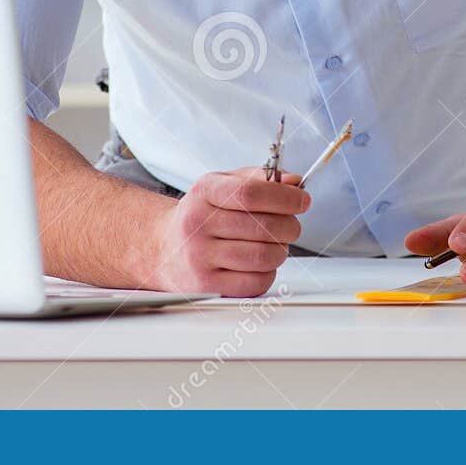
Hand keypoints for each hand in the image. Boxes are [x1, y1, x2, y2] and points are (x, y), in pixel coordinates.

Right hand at [148, 167, 308, 296]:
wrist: (163, 248)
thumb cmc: (200, 215)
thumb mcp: (221, 184)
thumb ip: (258, 178)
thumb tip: (294, 183)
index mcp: (204, 193)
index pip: (250, 193)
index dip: (284, 197)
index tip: (302, 200)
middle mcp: (197, 225)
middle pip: (262, 227)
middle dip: (290, 226)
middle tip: (292, 225)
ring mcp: (199, 258)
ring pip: (263, 256)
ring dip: (282, 250)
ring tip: (277, 244)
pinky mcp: (206, 286)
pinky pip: (255, 282)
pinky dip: (269, 272)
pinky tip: (261, 263)